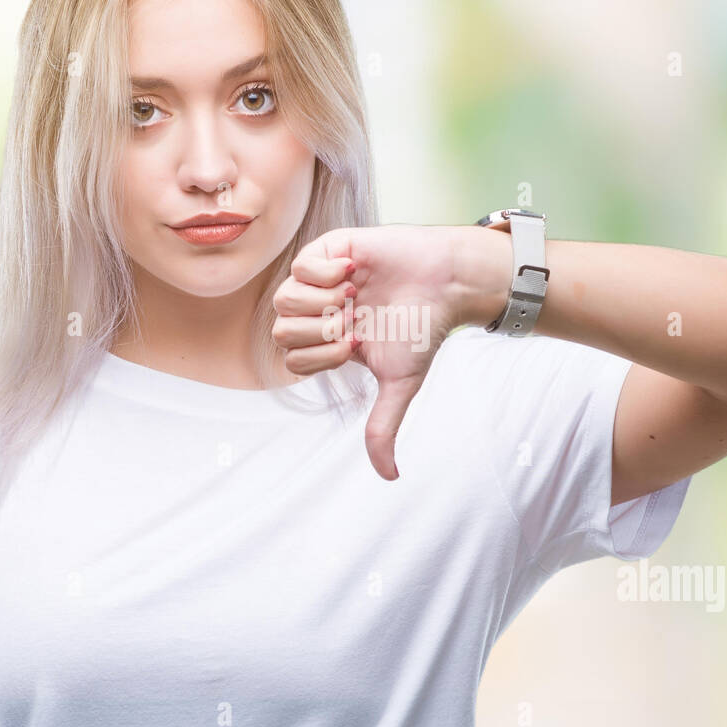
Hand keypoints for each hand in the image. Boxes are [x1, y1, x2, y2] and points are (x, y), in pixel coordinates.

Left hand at [271, 224, 501, 480]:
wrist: (446, 283)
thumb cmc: (424, 328)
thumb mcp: (400, 383)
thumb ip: (383, 427)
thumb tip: (388, 477)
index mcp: (328, 341)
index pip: (292, 359)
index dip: (321, 357)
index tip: (357, 345)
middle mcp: (319, 311)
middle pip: (280, 331)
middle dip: (319, 333)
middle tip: (354, 322)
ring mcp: (321, 280)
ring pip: (283, 299)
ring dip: (321, 303)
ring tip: (355, 296)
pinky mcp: (329, 249)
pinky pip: (300, 265)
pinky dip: (326, 274)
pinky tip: (355, 273)